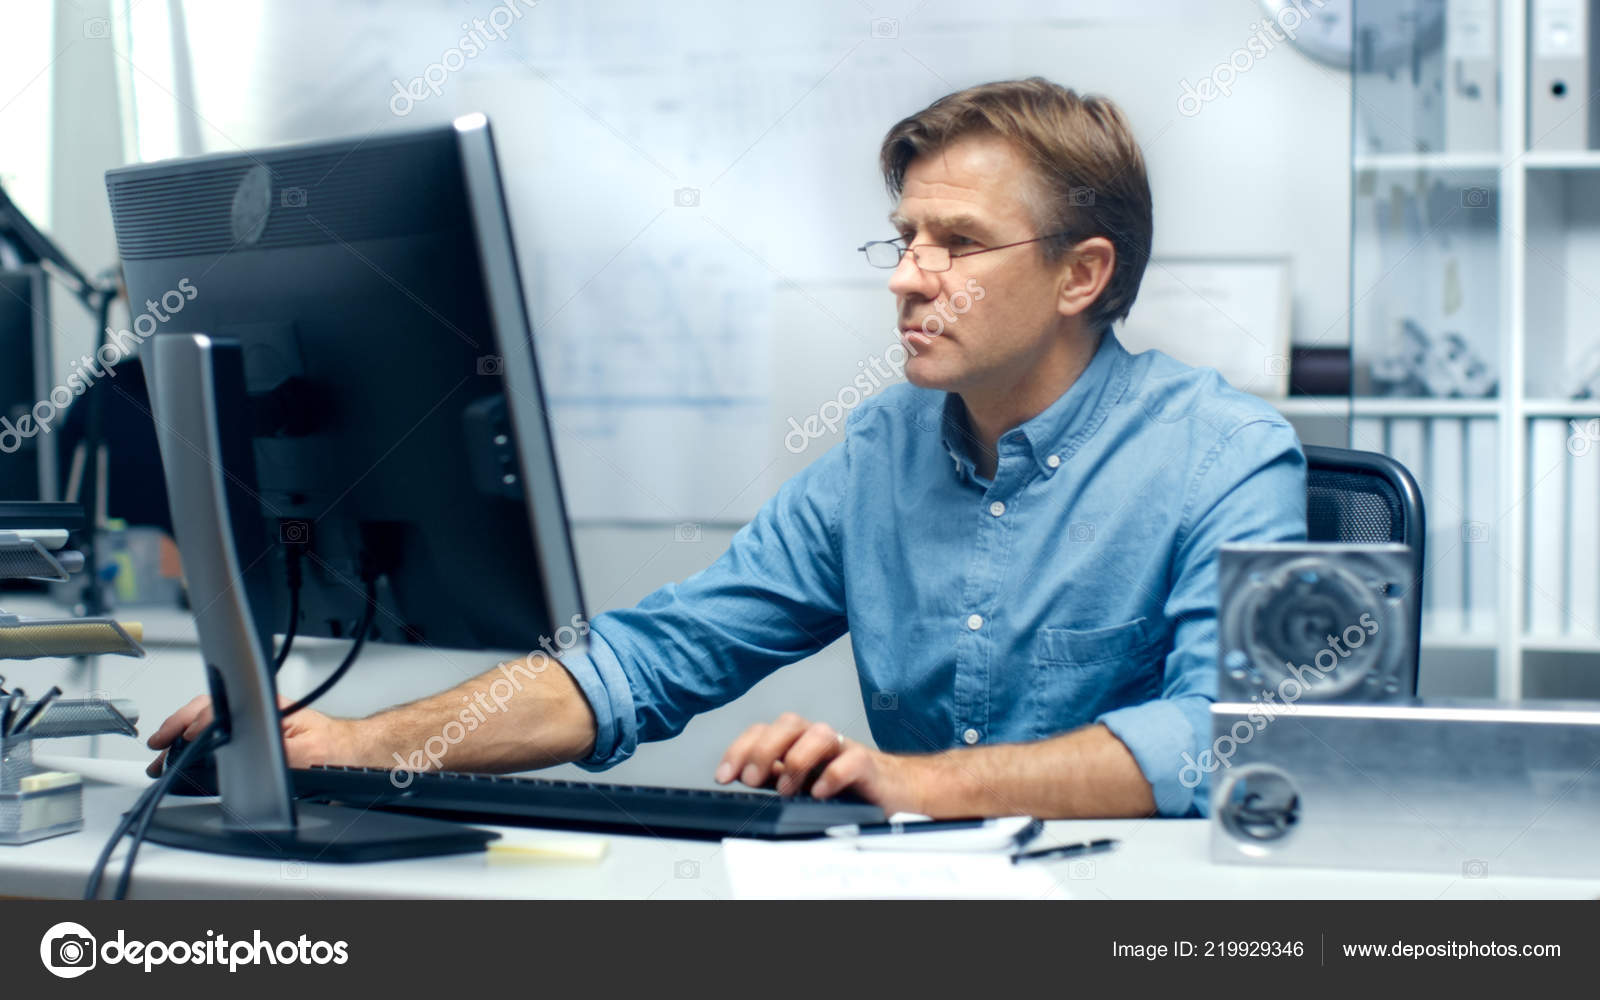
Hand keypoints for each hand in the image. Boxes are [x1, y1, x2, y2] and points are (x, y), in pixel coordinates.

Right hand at [145, 694, 361, 776]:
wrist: (352, 753)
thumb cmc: (335, 749)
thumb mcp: (310, 754)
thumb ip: (282, 756)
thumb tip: (254, 758)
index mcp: (269, 709)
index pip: (225, 707)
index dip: (199, 722)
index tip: (184, 737)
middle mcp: (258, 712)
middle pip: (209, 709)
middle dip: (179, 724)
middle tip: (159, 743)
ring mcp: (254, 722)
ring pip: (209, 718)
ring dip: (182, 731)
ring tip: (162, 747)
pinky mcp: (252, 735)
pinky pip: (217, 730)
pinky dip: (195, 739)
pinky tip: (183, 749)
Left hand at [713, 712, 924, 813]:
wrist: (896, 791)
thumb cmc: (845, 787)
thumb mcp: (800, 784)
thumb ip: (773, 778)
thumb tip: (736, 781)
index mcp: (797, 743)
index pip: (762, 731)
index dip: (739, 750)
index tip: (724, 776)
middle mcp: (817, 741)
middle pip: (788, 724)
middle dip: (763, 750)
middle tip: (752, 780)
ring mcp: (843, 750)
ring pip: (818, 733)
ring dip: (796, 760)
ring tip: (788, 791)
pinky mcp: (868, 766)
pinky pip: (851, 761)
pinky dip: (832, 776)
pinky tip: (820, 793)